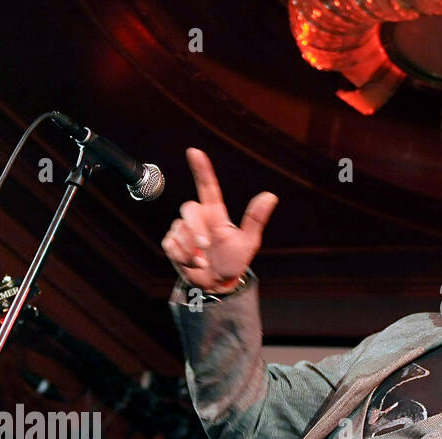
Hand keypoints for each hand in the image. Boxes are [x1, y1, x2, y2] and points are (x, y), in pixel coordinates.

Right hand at [161, 148, 277, 292]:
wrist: (216, 284)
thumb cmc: (233, 261)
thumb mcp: (248, 242)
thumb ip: (256, 219)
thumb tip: (270, 196)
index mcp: (215, 214)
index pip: (207, 187)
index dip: (201, 169)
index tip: (194, 152)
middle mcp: (198, 218)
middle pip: (188, 209)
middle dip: (195, 230)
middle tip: (205, 248)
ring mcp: (183, 230)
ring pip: (179, 230)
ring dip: (190, 250)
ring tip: (202, 261)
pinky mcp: (172, 243)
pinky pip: (171, 244)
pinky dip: (181, 256)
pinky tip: (191, 262)